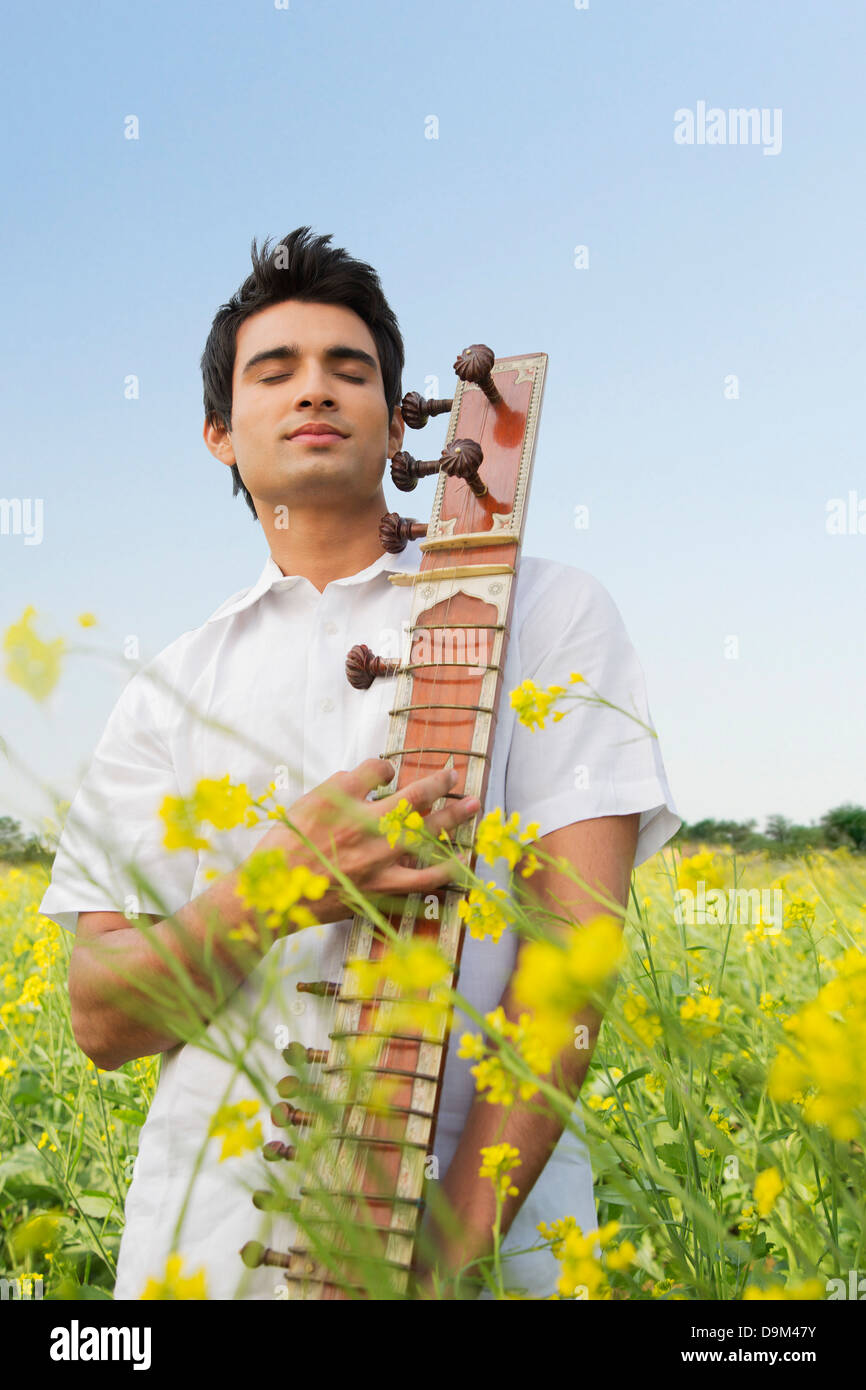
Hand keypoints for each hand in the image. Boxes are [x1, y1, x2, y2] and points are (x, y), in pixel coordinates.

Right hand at [253, 757, 479, 924]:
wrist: (274, 893)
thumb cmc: (284, 847)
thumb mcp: (304, 803)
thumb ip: (337, 787)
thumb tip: (361, 778)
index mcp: (342, 797)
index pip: (377, 769)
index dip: (385, 767)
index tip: (386, 773)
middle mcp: (366, 823)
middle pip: (415, 795)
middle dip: (439, 783)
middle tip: (454, 776)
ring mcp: (378, 856)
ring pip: (428, 832)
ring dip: (455, 817)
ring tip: (474, 806)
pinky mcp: (382, 885)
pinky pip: (424, 877)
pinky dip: (447, 868)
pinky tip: (462, 858)